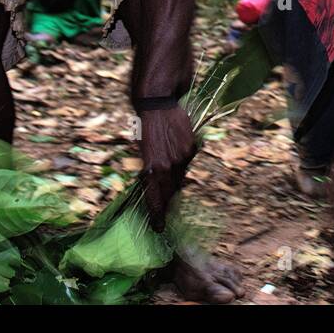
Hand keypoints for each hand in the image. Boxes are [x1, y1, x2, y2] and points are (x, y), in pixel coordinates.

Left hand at [138, 106, 196, 228]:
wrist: (157, 104)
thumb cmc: (143, 128)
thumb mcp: (142, 152)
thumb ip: (149, 171)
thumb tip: (153, 184)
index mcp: (151, 169)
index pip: (155, 198)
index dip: (157, 214)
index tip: (158, 227)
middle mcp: (168, 165)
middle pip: (170, 192)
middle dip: (167, 201)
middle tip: (163, 211)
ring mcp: (182, 157)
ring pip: (180, 177)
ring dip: (175, 181)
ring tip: (169, 178)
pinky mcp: (191, 148)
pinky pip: (187, 163)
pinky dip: (182, 164)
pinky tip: (176, 156)